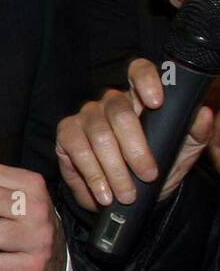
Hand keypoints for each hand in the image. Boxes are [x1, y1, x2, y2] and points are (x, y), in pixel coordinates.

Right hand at [56, 58, 213, 211]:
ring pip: (100, 135)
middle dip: (136, 148)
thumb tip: (203, 113)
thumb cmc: (154, 170)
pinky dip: (93, 175)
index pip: (139, 71)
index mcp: (140, 98)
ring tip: (127, 194)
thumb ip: (195, 133)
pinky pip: (78, 150)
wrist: (126, 198)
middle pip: (120, 112)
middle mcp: (110, 102)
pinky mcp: (67, 134)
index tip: (157, 102)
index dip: (146, 80)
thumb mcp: (182, 153)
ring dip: (115, 169)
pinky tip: (104, 192)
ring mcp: (86, 116)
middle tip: (149, 175)